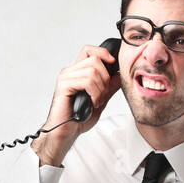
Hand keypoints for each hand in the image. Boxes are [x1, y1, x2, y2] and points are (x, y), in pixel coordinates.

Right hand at [31, 44, 120, 164]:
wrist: (66, 132)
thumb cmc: (79, 118)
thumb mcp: (100, 99)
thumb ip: (109, 86)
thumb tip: (119, 74)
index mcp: (77, 72)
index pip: (89, 50)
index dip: (102, 52)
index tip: (112, 63)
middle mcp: (70, 72)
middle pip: (95, 59)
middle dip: (106, 77)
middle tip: (104, 93)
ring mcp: (65, 78)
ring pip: (92, 71)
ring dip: (101, 88)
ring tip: (97, 100)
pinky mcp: (63, 86)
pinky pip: (86, 81)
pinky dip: (95, 93)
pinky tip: (92, 102)